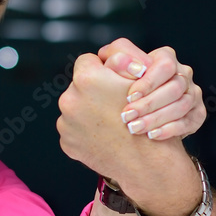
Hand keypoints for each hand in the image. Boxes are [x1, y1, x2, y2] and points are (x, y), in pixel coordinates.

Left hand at [57, 53, 153, 181]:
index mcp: (87, 78)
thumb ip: (121, 61)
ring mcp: (66, 123)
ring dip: (89, 112)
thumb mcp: (140, 81)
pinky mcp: (67, 143)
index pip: (87, 61)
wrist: (147, 162)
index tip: (112, 80)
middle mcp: (69, 99)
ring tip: (111, 122)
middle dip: (94, 92)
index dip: (102, 69)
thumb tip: (109, 53)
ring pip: (75, 109)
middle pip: (79, 87)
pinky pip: (74, 130)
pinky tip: (105, 136)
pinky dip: (86, 132)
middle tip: (114, 104)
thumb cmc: (149, 118)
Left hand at [98, 39, 205, 140]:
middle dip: (149, 104)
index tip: (130, 96)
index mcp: (166, 58)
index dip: (148, 82)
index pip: (165, 66)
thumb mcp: (115, 65)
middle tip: (128, 116)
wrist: (136, 108)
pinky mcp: (197, 114)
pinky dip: (169, 130)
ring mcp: (193, 94)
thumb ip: (117, 57)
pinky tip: (152, 135)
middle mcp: (183, 74)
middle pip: (174, 87)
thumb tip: (129, 66)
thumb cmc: (123, 82)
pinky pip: (188, 122)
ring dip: (156, 118)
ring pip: (181, 105)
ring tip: (136, 127)